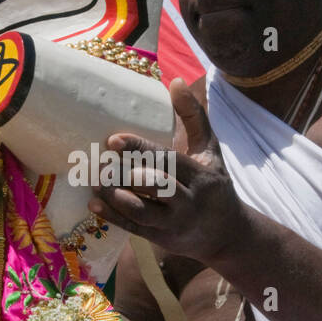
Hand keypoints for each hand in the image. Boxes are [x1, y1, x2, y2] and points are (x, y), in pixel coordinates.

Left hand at [88, 78, 241, 262]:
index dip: (140, 149)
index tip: (113, 140)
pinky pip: (136, 229)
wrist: (227, 234)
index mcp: (201, 174)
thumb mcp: (210, 150)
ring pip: (143, 211)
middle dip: (127, 175)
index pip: (168, 160)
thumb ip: (193, 117)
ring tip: (95, 181)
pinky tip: (94, 205)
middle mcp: (189, 200)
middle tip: (99, 162)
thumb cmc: (213, 184)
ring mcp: (176, 223)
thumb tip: (175, 81)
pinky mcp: (162, 239)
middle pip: (156, 186)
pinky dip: (114, 218)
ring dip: (116, 197)